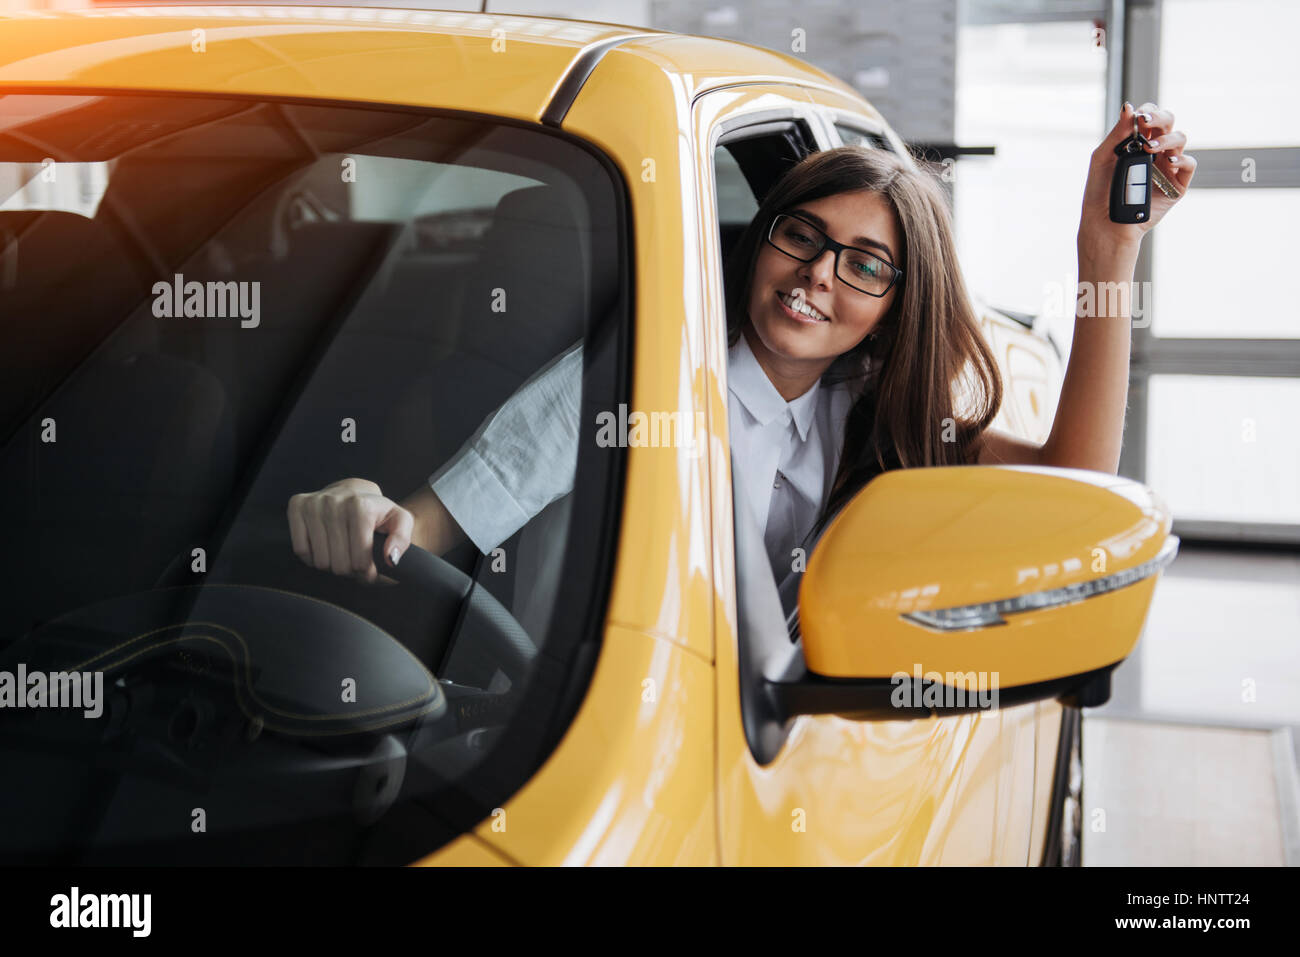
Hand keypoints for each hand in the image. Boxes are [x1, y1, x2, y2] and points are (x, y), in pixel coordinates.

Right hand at [286, 478, 413, 583]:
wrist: (354, 491)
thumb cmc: (378, 512)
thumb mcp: (400, 522)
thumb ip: (402, 540)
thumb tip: (390, 558)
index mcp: (361, 506)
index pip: (359, 561)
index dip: (367, 572)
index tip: (370, 568)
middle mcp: (334, 502)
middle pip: (339, 564)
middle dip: (350, 570)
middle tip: (355, 560)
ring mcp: (313, 502)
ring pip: (320, 561)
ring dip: (332, 565)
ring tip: (342, 552)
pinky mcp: (297, 505)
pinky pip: (301, 550)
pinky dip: (313, 557)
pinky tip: (325, 547)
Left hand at [1078, 101, 1195, 256]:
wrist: (1105, 222)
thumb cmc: (1100, 190)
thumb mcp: (1103, 158)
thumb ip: (1118, 133)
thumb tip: (1129, 107)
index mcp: (1137, 141)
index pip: (1150, 116)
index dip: (1148, 112)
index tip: (1139, 117)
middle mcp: (1155, 150)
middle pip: (1168, 122)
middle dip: (1159, 118)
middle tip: (1146, 123)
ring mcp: (1167, 165)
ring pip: (1179, 139)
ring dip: (1166, 139)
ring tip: (1150, 148)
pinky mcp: (1176, 184)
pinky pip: (1188, 164)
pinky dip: (1181, 159)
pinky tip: (1168, 160)